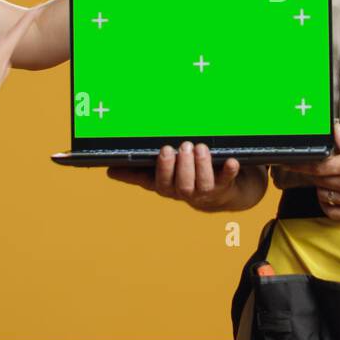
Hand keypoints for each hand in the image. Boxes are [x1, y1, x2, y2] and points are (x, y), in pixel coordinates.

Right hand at [106, 141, 265, 211]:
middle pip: (180, 186)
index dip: (162, 168)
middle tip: (182, 146)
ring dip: (201, 166)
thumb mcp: (162, 175)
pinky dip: (229, 171)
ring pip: (202, 184)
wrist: (223, 193)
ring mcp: (205, 192)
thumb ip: (139, 172)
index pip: (158, 183)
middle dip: (181, 166)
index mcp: (166, 187)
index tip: (164, 150)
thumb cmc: (186, 177)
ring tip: (200, 147)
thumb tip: (109, 171)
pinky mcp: (225, 188)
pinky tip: (231, 161)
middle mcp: (185, 193)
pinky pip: (227, 181)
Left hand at [291, 122, 339, 218]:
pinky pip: (333, 212)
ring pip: (324, 195)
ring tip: (324, 178)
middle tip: (307, 166)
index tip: (289, 161)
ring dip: (319, 186)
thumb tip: (335, 132)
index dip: (300, 164)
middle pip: (318, 180)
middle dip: (309, 173)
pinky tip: (328, 196)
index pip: (318, 166)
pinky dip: (326, 204)